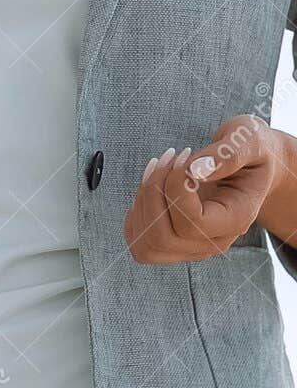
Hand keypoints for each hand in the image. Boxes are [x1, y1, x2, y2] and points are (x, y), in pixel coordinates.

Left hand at [125, 115, 275, 262]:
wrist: (248, 168)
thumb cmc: (249, 153)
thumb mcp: (249, 140)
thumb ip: (229, 154)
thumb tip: (195, 170)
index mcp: (236, 220)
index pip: (192, 222)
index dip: (175, 187)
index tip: (184, 157)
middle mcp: (213, 242)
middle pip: (162, 237)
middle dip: (153, 192)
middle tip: (170, 157)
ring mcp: (191, 246)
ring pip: (146, 242)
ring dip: (142, 199)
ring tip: (160, 166)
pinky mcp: (172, 242)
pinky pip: (138, 238)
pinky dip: (136, 208)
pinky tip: (152, 181)